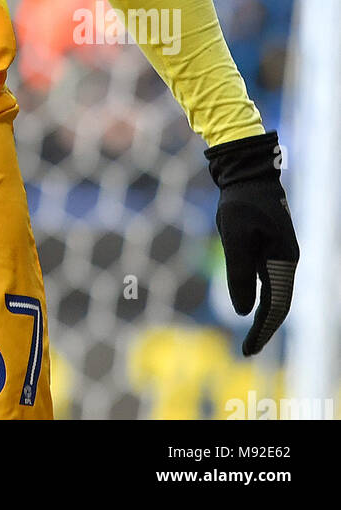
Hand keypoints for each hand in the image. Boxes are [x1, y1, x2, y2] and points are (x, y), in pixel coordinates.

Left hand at [204, 130, 298, 356]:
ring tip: (252, 337)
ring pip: (275, 292)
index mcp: (283, 259)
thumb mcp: (234, 236)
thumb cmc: (240, 202)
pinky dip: (261, 297)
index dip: (263, 329)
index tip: (248, 350)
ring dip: (264, 315)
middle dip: (265, 328)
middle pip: (280, 303)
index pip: (277, 305)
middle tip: (248, 350)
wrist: (247, 172)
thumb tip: (242, 311)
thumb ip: (239, 272)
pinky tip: (251, 307)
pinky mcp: (269, 247)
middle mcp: (286, 259)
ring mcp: (279, 254)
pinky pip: (268, 279)